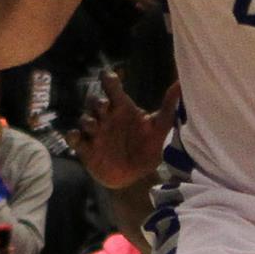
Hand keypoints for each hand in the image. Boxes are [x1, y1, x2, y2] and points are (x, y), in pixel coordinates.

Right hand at [67, 70, 179, 188]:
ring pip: (85, 119)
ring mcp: (96, 133)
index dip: (108, 80)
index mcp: (122, 108)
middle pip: (94, 102)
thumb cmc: (148, 147)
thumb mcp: (160, 127)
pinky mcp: (87, 149)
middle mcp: (107, 118)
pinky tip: (77, 137)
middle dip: (96, 102)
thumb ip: (169, 106)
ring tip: (95, 125)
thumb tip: (180, 84)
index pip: (112, 88)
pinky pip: (74, 139)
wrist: (139, 176)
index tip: (108, 77)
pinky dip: (73, 136)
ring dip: (87, 120)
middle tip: (105, 106)